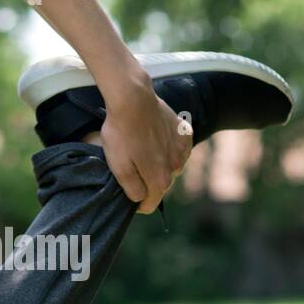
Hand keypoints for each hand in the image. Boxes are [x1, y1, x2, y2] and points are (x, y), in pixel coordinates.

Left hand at [97, 72, 191, 213]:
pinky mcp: (184, 133)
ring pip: (171, 167)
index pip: (150, 204)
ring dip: (160, 164)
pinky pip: (179, 149)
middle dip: (148, 181)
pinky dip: (170, 148)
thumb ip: (132, 189)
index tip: (128, 191)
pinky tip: (157, 138)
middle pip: (161, 185)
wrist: (133, 99)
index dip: (137, 203)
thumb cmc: (121, 133)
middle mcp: (176, 168)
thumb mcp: (119, 166)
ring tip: (143, 149)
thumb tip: (140, 200)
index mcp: (160, 180)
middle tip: (132, 165)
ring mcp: (182, 150)